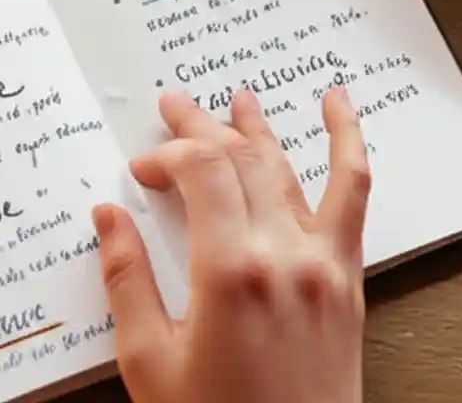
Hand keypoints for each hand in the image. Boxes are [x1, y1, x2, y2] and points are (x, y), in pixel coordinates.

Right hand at [92, 88, 370, 402]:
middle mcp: (286, 256)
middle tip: (172, 108)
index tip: (142, 170)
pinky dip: (349, 144)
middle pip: (242, 160)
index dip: (167, 157)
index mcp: (231, 271)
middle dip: (200, 128)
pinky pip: (354, 196)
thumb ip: (127, 280)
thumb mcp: (150, 362)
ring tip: (238, 98)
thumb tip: (107, 218)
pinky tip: (340, 108)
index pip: (201, 173)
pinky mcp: (347, 280)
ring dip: (259, 128)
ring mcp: (324, 264)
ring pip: (290, 169)